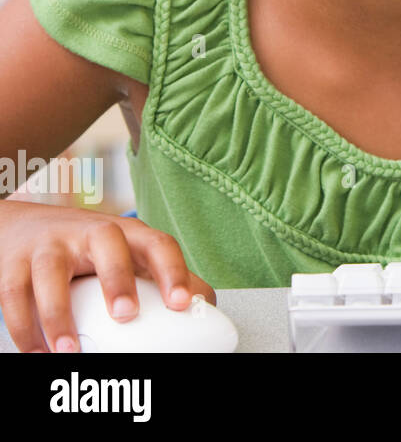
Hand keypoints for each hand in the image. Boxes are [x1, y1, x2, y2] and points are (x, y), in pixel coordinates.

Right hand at [0, 200, 215, 352]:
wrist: (25, 226)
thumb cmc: (88, 249)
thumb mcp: (127, 255)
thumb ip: (160, 277)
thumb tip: (204, 306)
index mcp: (128, 234)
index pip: (159, 244)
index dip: (173, 271)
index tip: (181, 303)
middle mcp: (90, 232)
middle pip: (108, 245)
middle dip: (118, 280)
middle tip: (126, 315)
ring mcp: (50, 245)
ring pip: (51, 273)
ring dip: (58, 315)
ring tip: (70, 350)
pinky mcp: (15, 262)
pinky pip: (14, 294)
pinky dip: (23, 328)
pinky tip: (35, 352)